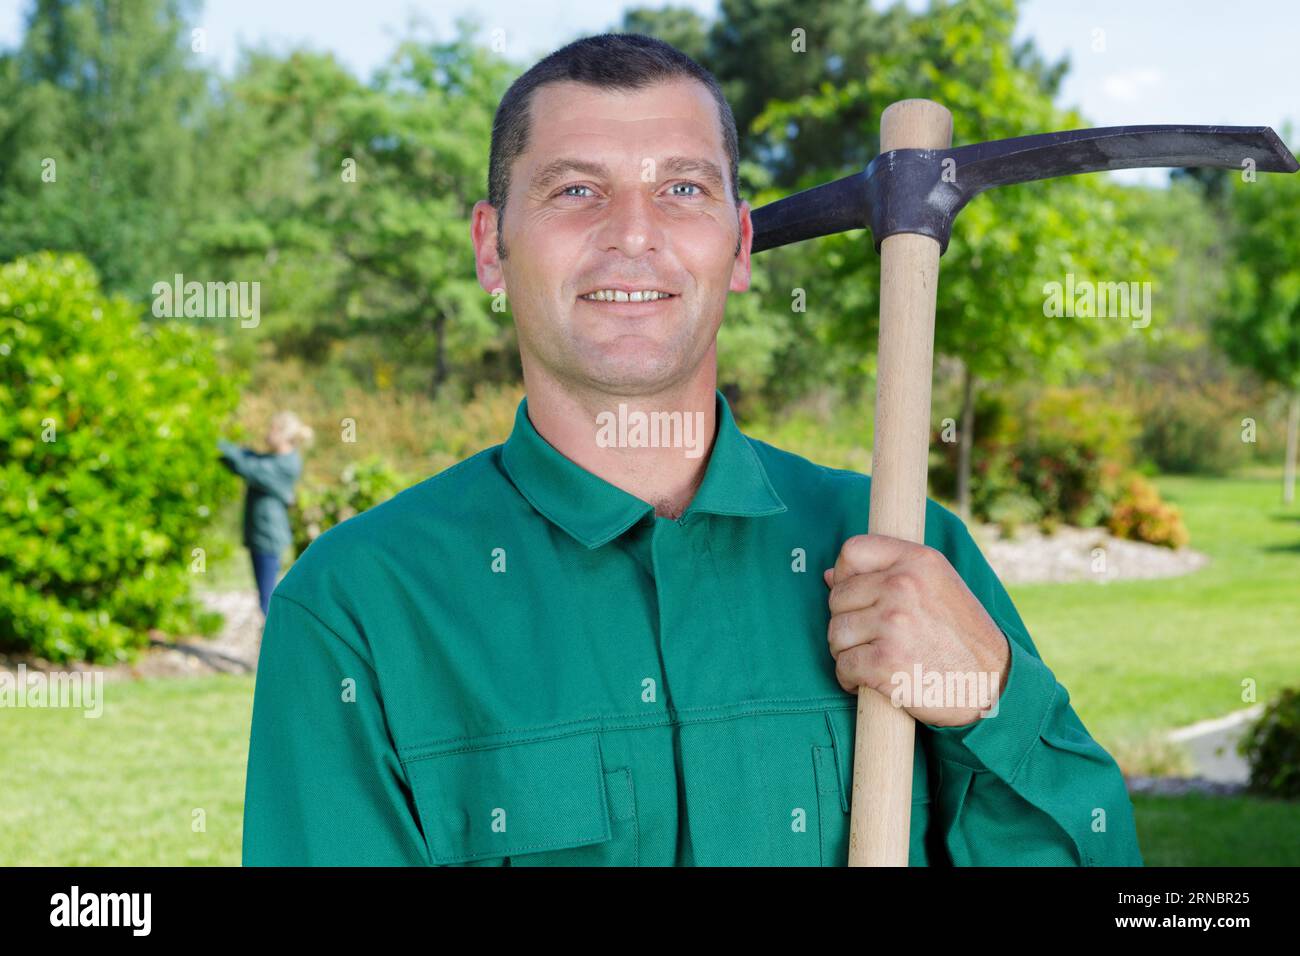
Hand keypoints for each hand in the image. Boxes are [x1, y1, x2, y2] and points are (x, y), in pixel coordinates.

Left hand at [824, 533, 1009, 727]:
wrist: (993, 686)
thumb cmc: (963, 637)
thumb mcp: (938, 586)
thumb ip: (889, 573)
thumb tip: (831, 575)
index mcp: (918, 560)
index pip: (853, 550)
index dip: (846, 575)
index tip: (859, 598)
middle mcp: (904, 585)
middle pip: (838, 597)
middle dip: (848, 622)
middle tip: (874, 639)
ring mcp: (893, 623)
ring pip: (835, 633)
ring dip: (848, 652)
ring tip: (875, 659)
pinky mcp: (885, 661)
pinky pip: (843, 666)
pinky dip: (850, 679)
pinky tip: (873, 681)